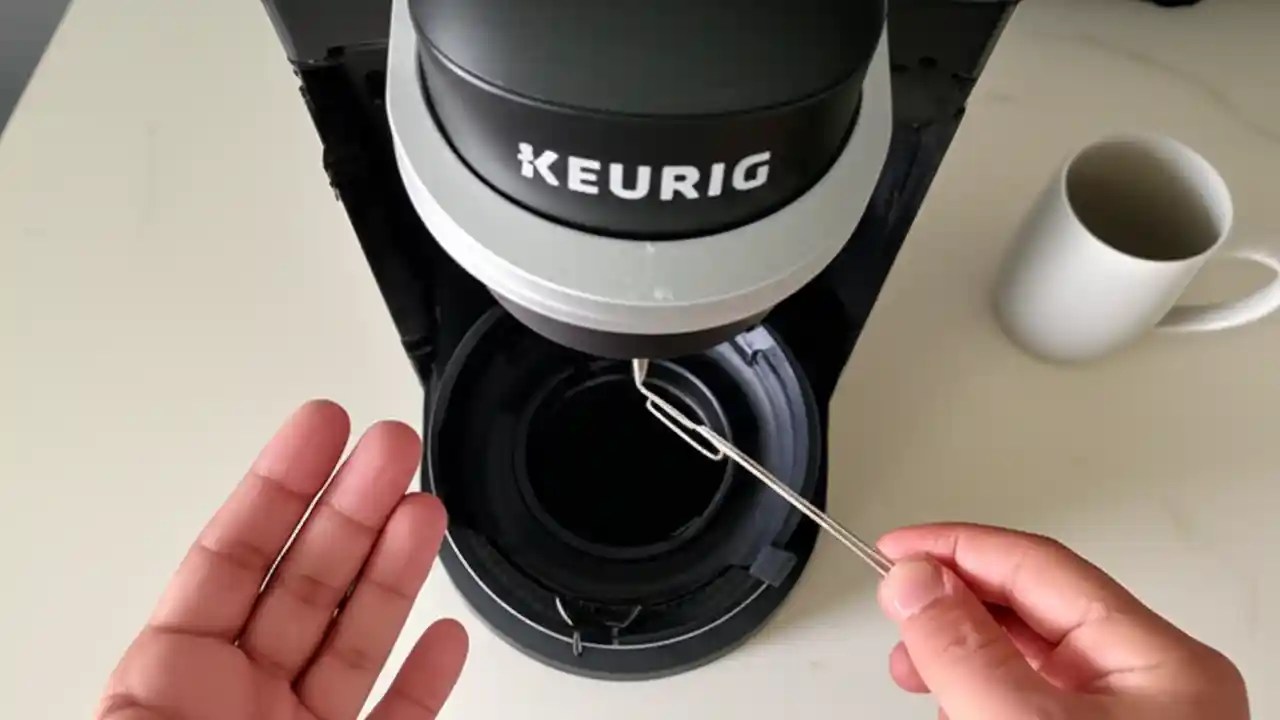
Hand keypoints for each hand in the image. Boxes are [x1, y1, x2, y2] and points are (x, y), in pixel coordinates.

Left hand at [97, 400, 467, 719]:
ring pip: (357, 638)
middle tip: (390, 446)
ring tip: (426, 510)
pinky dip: (425, 676)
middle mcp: (240, 701)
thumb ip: (152, 673)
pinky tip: (445, 632)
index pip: (232, 558)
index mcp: (170, 683)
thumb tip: (160, 630)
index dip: (279, 486)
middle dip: (353, 503)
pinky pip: (399, 718)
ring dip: (396, 568)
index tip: (319, 427)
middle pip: (306, 581)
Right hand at [876, 523, 1247, 719]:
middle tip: (898, 607)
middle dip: (952, 604)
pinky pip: (1026, 698)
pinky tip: (951, 701)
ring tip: (914, 668)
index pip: (1041, 566)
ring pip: (1025, 657)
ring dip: (958, 654)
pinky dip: (976, 692)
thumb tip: (916, 580)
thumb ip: (967, 651)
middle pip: (1031, 608)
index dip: (959, 547)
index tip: (896, 548)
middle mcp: (1150, 687)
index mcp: (1161, 662)